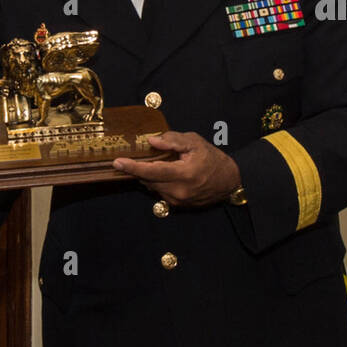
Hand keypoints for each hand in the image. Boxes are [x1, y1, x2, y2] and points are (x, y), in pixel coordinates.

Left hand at [112, 131, 241, 207]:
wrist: (230, 181)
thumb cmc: (213, 159)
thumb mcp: (195, 143)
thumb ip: (172, 141)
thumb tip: (151, 141)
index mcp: (183, 174)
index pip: (151, 171)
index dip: (132, 167)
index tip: (117, 162)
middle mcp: (178, 191)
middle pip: (148, 180)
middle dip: (137, 169)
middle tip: (129, 159)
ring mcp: (178, 201)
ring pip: (152, 187)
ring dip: (148, 176)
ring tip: (154, 164)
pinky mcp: (178, 205)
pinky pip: (159, 192)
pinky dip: (157, 182)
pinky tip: (163, 174)